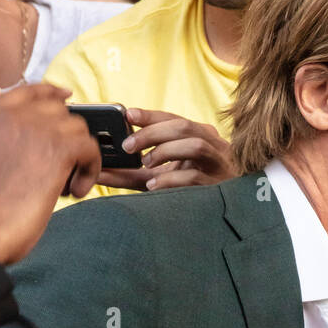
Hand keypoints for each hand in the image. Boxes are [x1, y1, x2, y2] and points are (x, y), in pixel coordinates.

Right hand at [0, 82, 102, 264]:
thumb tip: (21, 130)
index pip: (29, 91)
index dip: (52, 96)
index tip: (66, 101)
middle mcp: (11, 113)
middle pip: (58, 109)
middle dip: (65, 136)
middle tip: (61, 167)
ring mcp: (35, 128)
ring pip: (76, 129)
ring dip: (78, 156)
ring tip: (66, 185)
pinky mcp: (56, 149)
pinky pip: (90, 148)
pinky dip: (90, 171)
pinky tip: (75, 192)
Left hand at [92, 108, 238, 192]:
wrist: (227, 213)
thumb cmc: (191, 191)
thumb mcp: (162, 177)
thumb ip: (135, 173)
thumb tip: (101, 171)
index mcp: (200, 136)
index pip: (174, 119)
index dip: (150, 115)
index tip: (127, 114)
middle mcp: (212, 144)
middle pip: (183, 127)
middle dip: (153, 133)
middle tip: (128, 146)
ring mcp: (217, 164)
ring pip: (195, 145)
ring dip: (165, 150)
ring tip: (145, 163)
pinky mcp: (217, 186)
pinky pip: (194, 177)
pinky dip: (171, 179)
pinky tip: (154, 186)